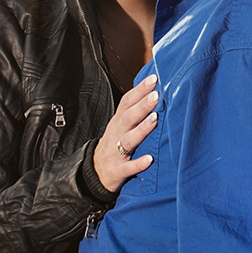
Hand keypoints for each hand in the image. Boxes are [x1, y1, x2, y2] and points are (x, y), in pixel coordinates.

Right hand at [94, 74, 158, 192]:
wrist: (94, 174)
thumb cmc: (113, 145)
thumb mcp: (119, 127)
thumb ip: (134, 112)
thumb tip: (155, 92)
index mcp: (118, 122)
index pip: (127, 102)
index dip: (139, 90)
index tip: (154, 78)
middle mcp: (116, 135)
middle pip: (128, 118)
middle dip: (142, 106)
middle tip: (157, 95)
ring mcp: (116, 153)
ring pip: (128, 140)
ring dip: (142, 129)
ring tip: (155, 119)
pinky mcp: (118, 170)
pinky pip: (128, 168)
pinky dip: (138, 164)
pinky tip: (150, 160)